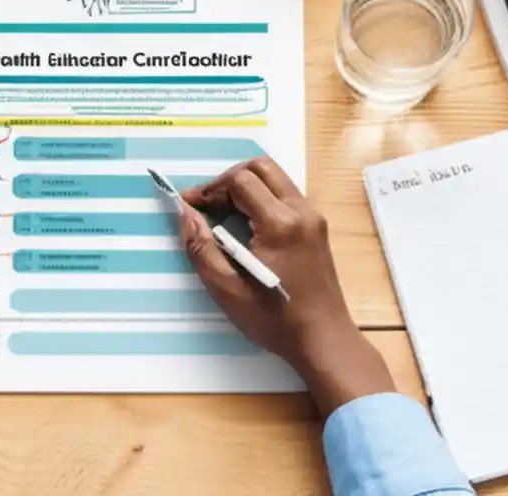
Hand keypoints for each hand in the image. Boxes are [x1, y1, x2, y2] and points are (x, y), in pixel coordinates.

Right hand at [178, 157, 394, 413]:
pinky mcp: (317, 228)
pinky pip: (285, 196)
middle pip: (261, 168)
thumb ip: (201, 246)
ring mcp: (313, 218)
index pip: (240, 181)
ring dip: (246, 187)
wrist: (323, 339)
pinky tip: (246, 226)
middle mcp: (301, 212)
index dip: (210, 188)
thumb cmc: (274, 320)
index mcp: (280, 224)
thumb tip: (185, 213)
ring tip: (223, 214)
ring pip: (276, 179)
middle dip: (228, 180)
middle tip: (208, 204)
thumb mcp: (227, 289)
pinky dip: (261, 199)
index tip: (190, 206)